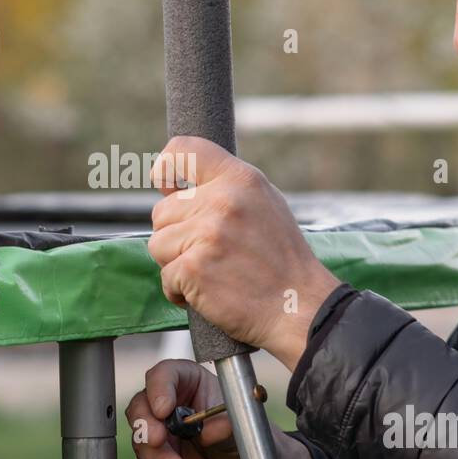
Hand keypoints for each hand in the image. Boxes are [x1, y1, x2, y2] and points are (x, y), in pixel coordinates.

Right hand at [125, 358, 318, 458]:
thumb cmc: (252, 441)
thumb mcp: (246, 429)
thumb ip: (227, 427)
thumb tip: (208, 432)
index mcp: (190, 384)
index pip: (165, 375)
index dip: (159, 388)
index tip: (164, 409)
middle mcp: (171, 407)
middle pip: (141, 405)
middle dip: (145, 423)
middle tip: (157, 439)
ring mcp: (163, 435)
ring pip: (141, 439)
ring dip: (157, 455)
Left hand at [148, 136, 341, 368]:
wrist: (299, 308)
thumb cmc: (281, 261)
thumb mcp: (263, 206)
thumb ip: (222, 190)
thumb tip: (169, 188)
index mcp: (241, 179)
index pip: (183, 150)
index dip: (166, 169)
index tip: (166, 188)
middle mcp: (223, 201)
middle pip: (162, 212)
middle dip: (177, 236)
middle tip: (212, 254)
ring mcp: (207, 234)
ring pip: (158, 244)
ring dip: (177, 264)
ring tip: (213, 273)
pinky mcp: (193, 268)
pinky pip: (165, 277)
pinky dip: (180, 291)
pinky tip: (210, 293)